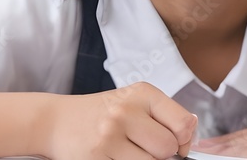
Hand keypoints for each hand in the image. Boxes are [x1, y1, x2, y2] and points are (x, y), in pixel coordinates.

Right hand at [48, 82, 196, 159]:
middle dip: (162, 155)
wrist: (56, 121)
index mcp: (142, 93)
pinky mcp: (96, 157)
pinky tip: (113, 156)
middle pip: (168, 148)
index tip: (175, 144)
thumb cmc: (102, 113)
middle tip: (144, 148)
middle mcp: (126, 111)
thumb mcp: (134, 102)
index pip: (184, 124)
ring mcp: (109, 135)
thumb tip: (190, 134)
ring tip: (127, 151)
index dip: (184, 141)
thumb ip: (164, 115)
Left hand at [193, 110, 246, 159]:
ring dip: (222, 152)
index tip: (199, 147)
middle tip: (193, 151)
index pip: (235, 140)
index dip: (216, 145)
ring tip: (203, 153)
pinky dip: (244, 154)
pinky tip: (230, 156)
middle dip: (213, 150)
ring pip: (241, 148)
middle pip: (234, 144)